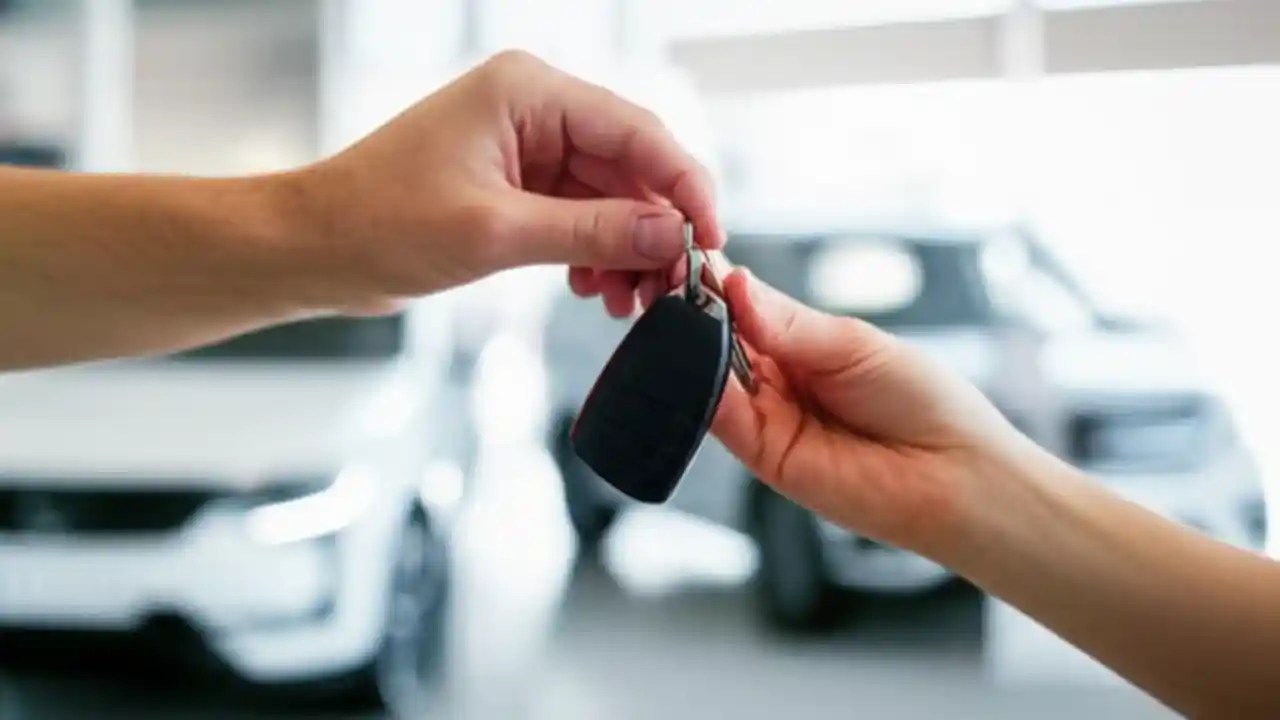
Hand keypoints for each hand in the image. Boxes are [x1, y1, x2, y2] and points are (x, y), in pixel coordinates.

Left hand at [295, 51, 720, 311]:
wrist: (314, 249)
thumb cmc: (378, 221)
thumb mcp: (496, 231)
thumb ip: (591, 231)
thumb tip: (670, 234)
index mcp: (529, 92)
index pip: (637, 132)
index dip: (684, 188)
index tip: (710, 240)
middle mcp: (534, 110)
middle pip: (631, 166)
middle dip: (656, 230)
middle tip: (675, 288)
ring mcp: (526, 147)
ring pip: (610, 197)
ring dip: (627, 249)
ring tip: (632, 302)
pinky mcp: (516, 184)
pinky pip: (581, 215)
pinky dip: (596, 253)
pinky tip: (596, 290)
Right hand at [711, 270, 1027, 552]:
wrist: (954, 475)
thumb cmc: (924, 404)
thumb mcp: (853, 343)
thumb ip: (788, 322)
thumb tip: (735, 283)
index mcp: (799, 340)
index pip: (741, 304)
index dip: (716, 282)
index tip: (691, 257)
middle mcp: (776, 377)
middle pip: (716, 338)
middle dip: (698, 313)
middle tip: (683, 287)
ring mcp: (766, 415)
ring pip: (709, 376)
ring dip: (694, 349)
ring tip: (691, 321)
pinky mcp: (761, 454)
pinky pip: (720, 418)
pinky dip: (704, 391)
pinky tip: (702, 366)